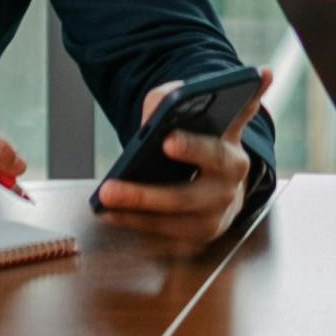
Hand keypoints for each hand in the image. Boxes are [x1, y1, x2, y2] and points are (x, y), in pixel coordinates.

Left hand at [92, 78, 255, 251]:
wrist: (221, 183)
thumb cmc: (201, 141)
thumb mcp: (193, 113)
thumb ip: (170, 101)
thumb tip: (155, 107)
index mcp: (230, 149)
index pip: (217, 146)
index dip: (193, 145)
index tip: (167, 141)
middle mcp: (228, 184)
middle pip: (188, 194)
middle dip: (151, 192)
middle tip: (114, 187)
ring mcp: (215, 214)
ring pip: (172, 214)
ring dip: (136, 208)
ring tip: (105, 196)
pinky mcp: (198, 234)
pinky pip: (163, 231)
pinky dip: (134, 222)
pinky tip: (109, 212)